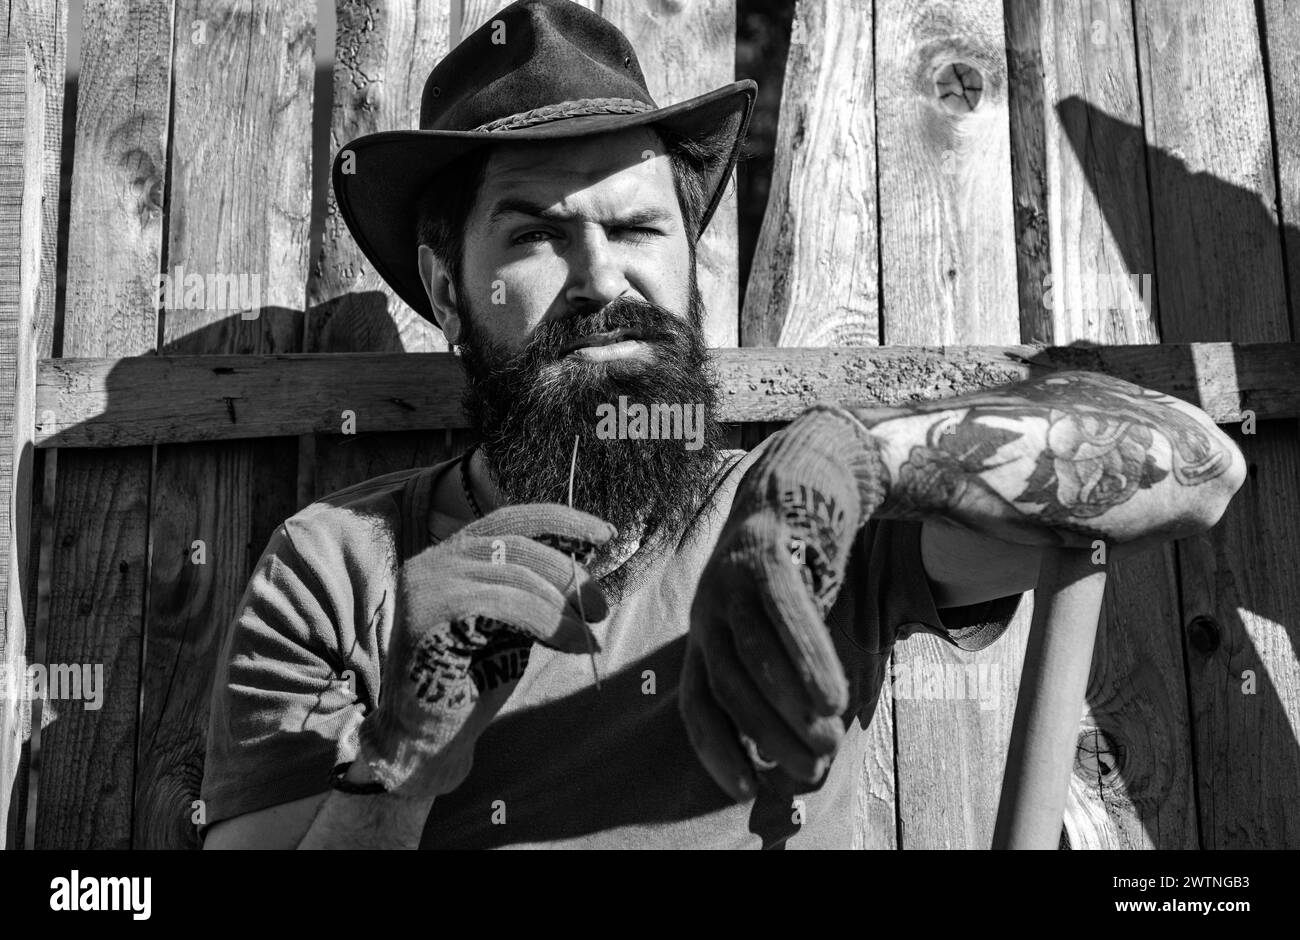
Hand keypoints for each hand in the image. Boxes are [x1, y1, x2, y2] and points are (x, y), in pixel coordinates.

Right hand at [357, 504, 613, 797]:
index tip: (605, 534)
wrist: (426, 739)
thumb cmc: (470, 683)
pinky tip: (574, 644)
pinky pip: (506, 605)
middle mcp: (434, 560)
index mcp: (452, 555)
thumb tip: (583, 571)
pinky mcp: (429, 612)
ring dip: (562, 606)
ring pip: (515, 575)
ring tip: (590, 634)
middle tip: (600, 608)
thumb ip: (531, 591)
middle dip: (568, 573)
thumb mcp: (509, 624)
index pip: (510, 519)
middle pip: (517, 544)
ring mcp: (427, 583)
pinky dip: (550, 623)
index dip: (562, 521)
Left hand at [680, 406, 886, 800]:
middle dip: (767, 731)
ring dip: (789, 701)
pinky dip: (805, 655)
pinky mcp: (764, 547)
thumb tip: (809, 751)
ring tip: (827, 736)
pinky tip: (832, 692)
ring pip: (754, 649)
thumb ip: (788, 677)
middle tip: (810, 766)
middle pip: (729, 681)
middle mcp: (709, 607)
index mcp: (706, 632)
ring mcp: (730, 575)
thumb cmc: (796, 565)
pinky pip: (783, 608)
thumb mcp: (780, 623)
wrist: (804, 475)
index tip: (746, 788)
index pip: (699, 699)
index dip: (717, 747)